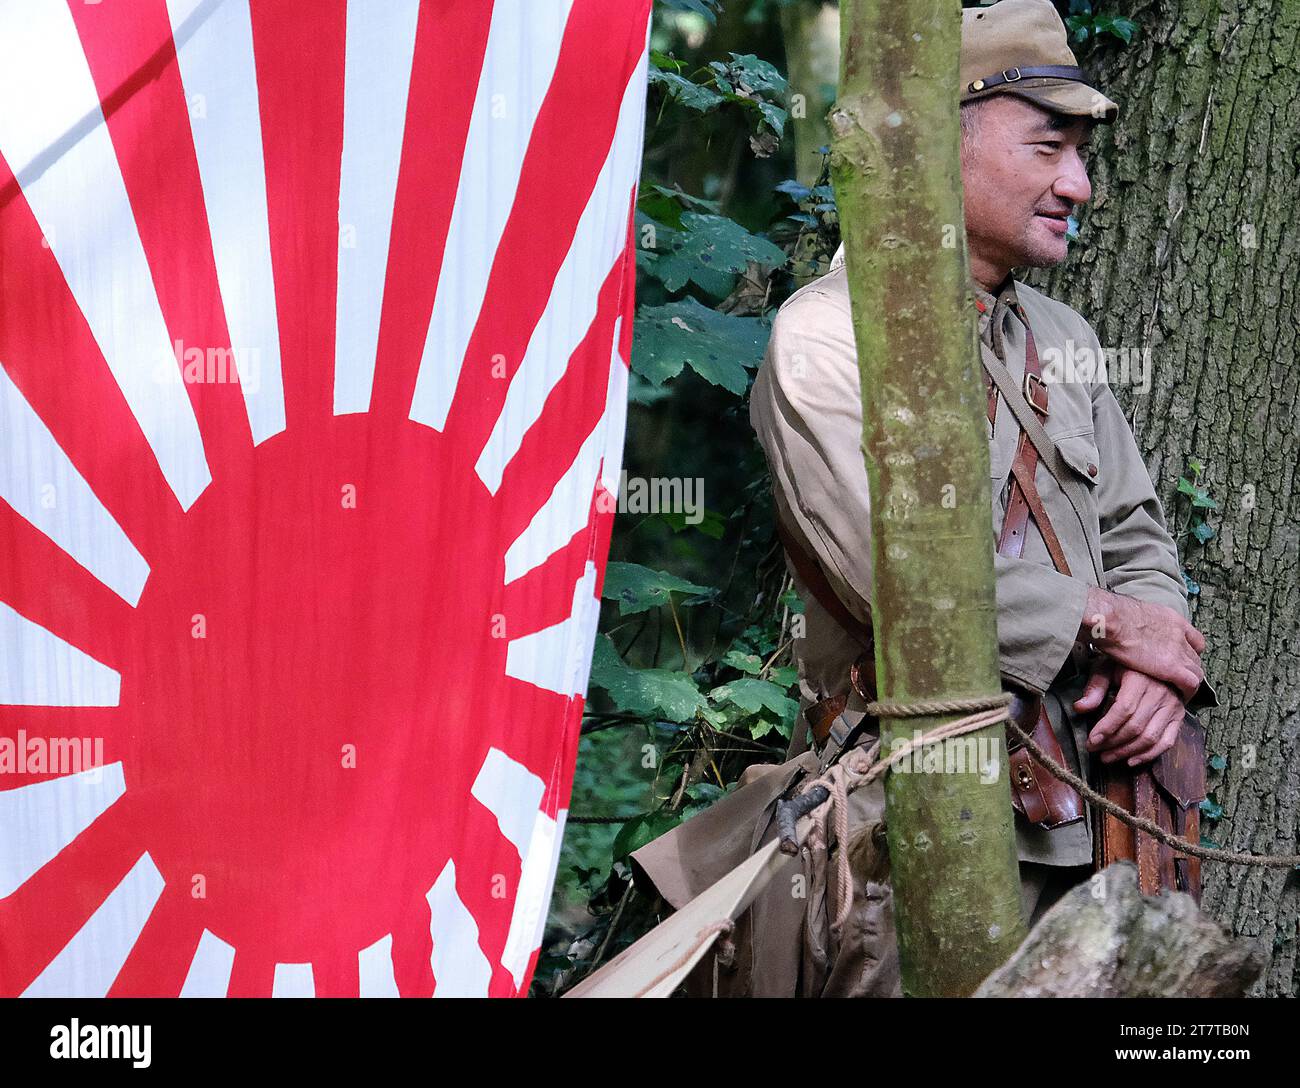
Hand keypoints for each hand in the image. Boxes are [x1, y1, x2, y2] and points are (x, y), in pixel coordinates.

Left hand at [1074, 661, 1184, 765]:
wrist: (1160, 661)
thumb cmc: (1127, 666)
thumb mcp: (1107, 668)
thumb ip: (1095, 687)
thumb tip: (1080, 708)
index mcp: (1141, 679)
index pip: (1124, 709)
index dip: (1106, 728)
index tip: (1091, 741)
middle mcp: (1160, 693)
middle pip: (1136, 726)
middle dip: (1113, 743)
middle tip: (1095, 751)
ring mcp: (1173, 706)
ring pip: (1150, 737)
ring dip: (1127, 752)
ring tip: (1108, 757)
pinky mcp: (1179, 717)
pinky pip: (1167, 742)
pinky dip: (1149, 755)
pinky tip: (1131, 761)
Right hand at [1081, 587, 1204, 700]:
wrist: (1111, 619)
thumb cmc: (1111, 616)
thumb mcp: (1128, 615)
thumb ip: (1134, 625)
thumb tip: (1124, 630)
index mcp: (1169, 619)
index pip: (1192, 637)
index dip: (1189, 650)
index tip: (1181, 658)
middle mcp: (1179, 634)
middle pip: (1195, 656)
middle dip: (1188, 668)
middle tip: (1178, 678)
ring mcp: (1178, 651)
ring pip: (1196, 671)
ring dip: (1188, 682)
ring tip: (1178, 692)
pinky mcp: (1173, 667)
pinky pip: (1190, 683)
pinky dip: (1187, 692)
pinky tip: (1179, 697)